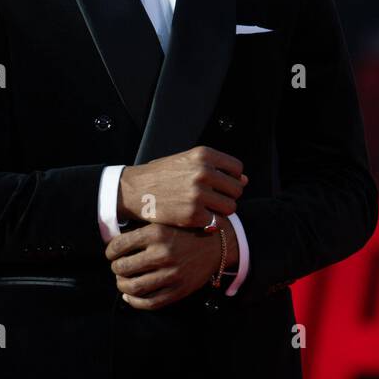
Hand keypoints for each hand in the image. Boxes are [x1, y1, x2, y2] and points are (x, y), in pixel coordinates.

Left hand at [105, 219, 232, 310]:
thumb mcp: (165, 221)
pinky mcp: (179, 290)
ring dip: (122, 285)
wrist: (217, 244)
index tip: (110, 253)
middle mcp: (163, 253)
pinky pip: (150, 302)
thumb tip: (113, 242)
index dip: (110, 251)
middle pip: (123, 267)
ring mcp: (171, 274)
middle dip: (115, 268)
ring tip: (122, 281)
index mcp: (156, 233)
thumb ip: (142, 229)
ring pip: (134, 287)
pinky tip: (130, 296)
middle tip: (117, 267)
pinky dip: (135, 302)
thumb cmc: (186, 231)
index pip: (119, 246)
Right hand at [118, 146, 246, 227]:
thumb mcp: (187, 161)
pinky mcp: (193, 214)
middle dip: (227, 196)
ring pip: (230, 207)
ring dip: (221, 211)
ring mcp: (199, 194)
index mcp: (203, 155)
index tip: (220, 185)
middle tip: (212, 200)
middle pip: (237, 189)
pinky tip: (196, 218)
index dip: (231, 178)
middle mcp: (203, 172)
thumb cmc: (161, 175)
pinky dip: (209, 223)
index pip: (237, 169)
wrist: (134, 189)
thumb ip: (215, 168)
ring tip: (205, 209)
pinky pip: (216, 221)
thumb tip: (244, 179)